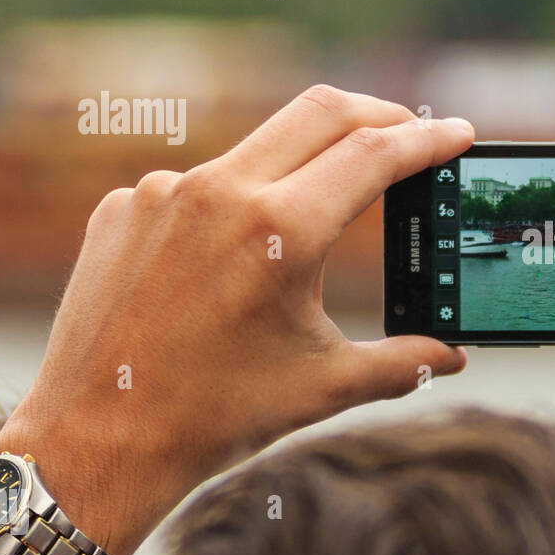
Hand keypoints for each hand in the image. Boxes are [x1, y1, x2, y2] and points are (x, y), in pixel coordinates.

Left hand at [0, 86, 473, 554]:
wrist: (95, 443)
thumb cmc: (213, 418)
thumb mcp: (325, 386)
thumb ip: (405, 362)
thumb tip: (454, 354)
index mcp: (279, 232)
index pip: (374, 154)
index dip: (428, 140)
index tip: (458, 134)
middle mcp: (219, 193)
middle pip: (323, 112)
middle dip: (380, 114)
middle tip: (412, 133)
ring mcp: (162, 193)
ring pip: (258, 147)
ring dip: (305, 162)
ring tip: (325, 206)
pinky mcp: (124, 207)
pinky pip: (198, 183)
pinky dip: (236, 201)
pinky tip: (236, 255)